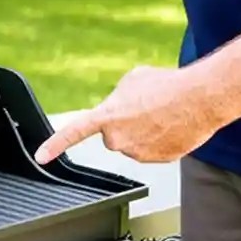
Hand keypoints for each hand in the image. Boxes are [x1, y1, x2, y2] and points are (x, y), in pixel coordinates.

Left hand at [34, 65, 219, 164]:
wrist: (199, 99)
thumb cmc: (167, 85)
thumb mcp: (133, 79)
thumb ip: (118, 96)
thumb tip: (120, 105)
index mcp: (108, 116)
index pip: (74, 132)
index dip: (55, 144)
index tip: (41, 156)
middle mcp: (119, 139)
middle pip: (114, 135)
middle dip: (125, 124)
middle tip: (145, 108)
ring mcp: (138, 153)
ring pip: (135, 143)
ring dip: (144, 131)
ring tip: (162, 113)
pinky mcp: (158, 161)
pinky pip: (153, 150)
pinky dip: (161, 140)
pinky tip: (171, 124)